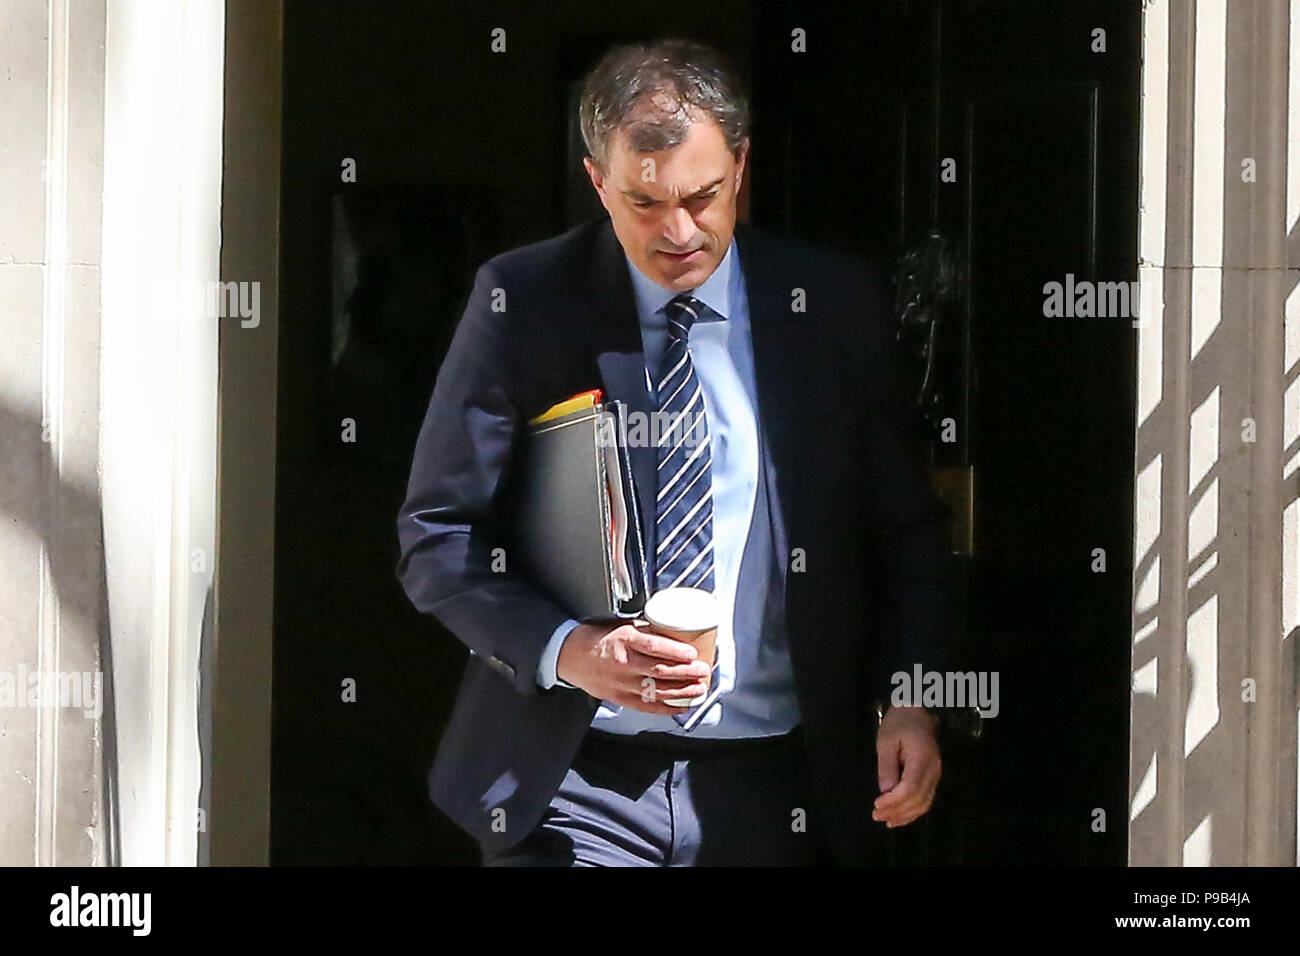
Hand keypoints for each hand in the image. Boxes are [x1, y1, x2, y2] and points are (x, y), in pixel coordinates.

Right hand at [556, 620, 711, 714]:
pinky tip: (682, 705)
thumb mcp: (621, 626)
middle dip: (686, 673)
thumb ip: (646, 631)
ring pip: (657, 691)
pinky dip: (667, 708)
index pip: (654, 647)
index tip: (693, 653)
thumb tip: (675, 632)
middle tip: (702, 670)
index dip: (676, 652)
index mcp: (624, 641)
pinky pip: (647, 706)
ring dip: (682, 691)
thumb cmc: (597, 638)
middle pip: (660, 671)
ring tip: (699, 688)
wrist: (569, 656)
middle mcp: (624, 664)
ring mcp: (622, 684)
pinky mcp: (620, 698)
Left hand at [872, 705, 941, 827]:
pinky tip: (900, 817)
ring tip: (886, 820)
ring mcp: (935, 774)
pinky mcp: (933, 777)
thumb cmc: (899, 723)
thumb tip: (885, 791)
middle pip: (918, 799)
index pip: (910, 788)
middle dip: (897, 810)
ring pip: (924, 803)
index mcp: (922, 758)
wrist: (916, 711)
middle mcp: (933, 770)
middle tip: (876, 815)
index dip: (894, 801)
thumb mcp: (886, 741)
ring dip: (905, 815)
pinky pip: (926, 799)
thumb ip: (886, 766)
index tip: (876, 804)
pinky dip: (913, 811)